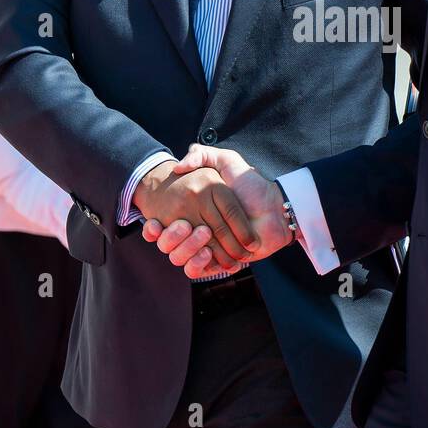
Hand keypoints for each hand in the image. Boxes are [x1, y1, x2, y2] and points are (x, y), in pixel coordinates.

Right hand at [142, 144, 291, 278]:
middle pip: (168, 245)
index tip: (153, 223)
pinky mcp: (218, 263)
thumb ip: (203, 156)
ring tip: (202, 234)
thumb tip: (178, 166)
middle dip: (171, 238)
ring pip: (180, 259)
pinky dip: (199, 264)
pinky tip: (208, 251)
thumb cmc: (251, 185)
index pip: (163, 225)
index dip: (152, 229)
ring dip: (186, 250)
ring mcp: (206, 248)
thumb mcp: (227, 162)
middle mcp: (196, 231)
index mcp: (192, 212)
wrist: (275, 208)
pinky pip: (197, 271)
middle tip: (184, 225)